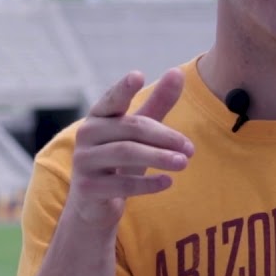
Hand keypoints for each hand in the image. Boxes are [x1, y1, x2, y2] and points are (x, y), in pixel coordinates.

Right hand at [66, 68, 192, 230]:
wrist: (94, 204)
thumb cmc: (120, 160)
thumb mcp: (139, 132)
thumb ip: (157, 103)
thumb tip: (177, 71)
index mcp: (99, 116)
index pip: (113, 99)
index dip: (124, 88)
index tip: (138, 75)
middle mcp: (86, 134)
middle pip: (130, 128)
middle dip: (163, 137)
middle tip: (190, 148)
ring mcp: (84, 162)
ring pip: (126, 153)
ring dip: (159, 157)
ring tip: (184, 163)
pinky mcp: (88, 188)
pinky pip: (122, 184)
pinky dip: (148, 183)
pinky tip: (168, 182)